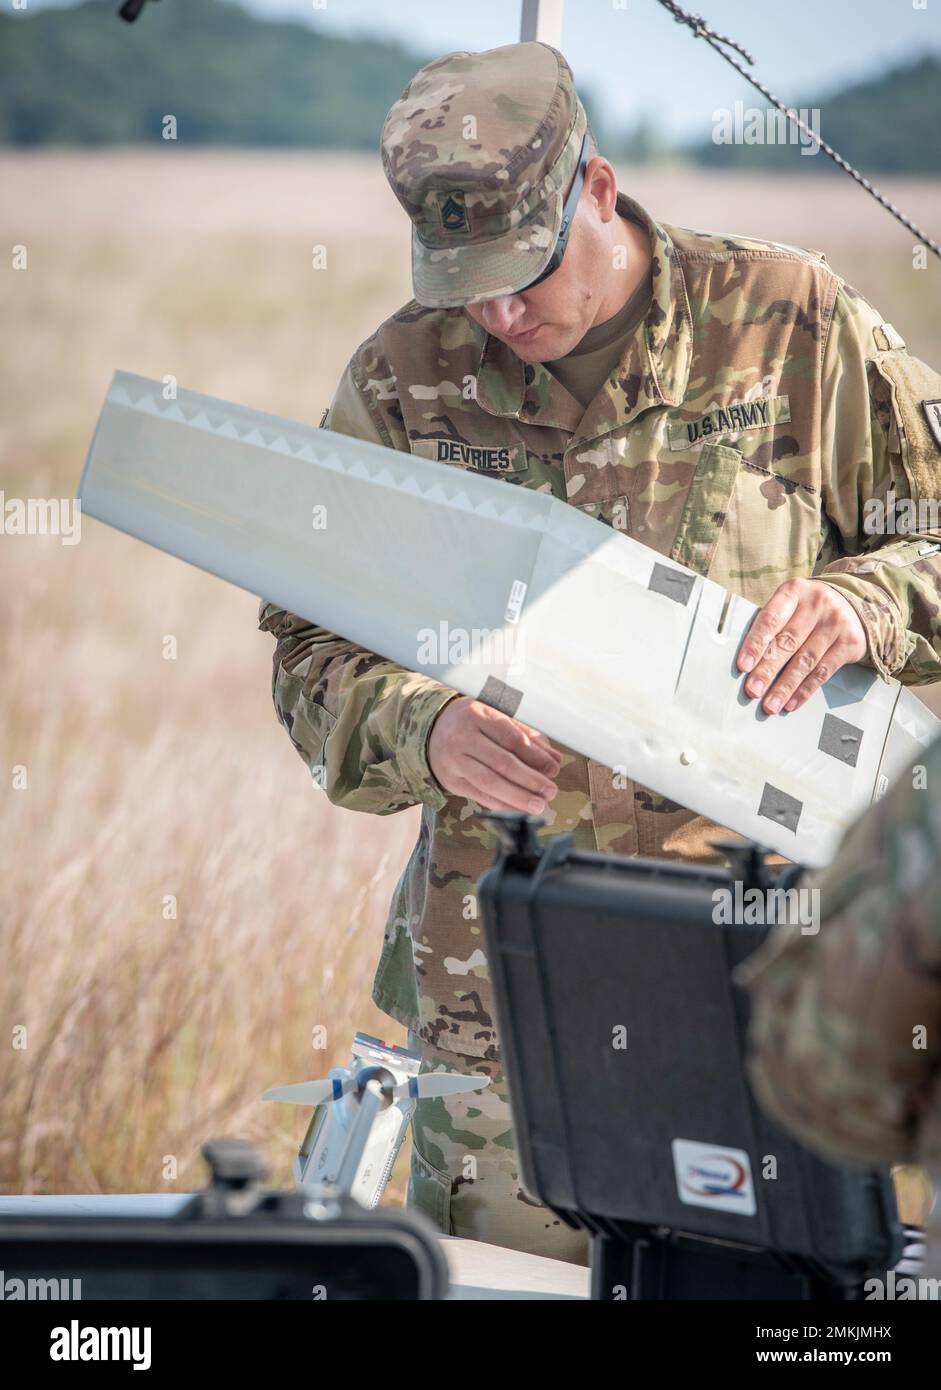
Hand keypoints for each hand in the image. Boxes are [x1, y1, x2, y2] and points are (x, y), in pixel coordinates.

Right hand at [427, 696, 561, 812]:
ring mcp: (454, 761)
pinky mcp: (451, 780)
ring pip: (490, 783)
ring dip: (518, 797)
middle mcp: (462, 737)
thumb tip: (553, 760)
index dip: (535, 757)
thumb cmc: (472, 722)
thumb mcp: (496, 718)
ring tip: (539, 805)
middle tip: (550, 791)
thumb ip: (526, 736)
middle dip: (530, 780)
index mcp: (477, 715)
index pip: (512, 739)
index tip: (553, 768)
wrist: (431, 730)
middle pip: (502, 763)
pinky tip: (519, 808)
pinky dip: (502, 804)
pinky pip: (480, 796)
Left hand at [737, 579, 867, 714]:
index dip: (755, 644)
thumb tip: (746, 663)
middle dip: (767, 670)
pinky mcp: (850, 643)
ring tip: (770, 704)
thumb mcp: (790, 605)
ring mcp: (836, 623)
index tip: (743, 666)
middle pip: (787, 642)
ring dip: (785, 687)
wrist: (853, 605)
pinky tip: (792, 703)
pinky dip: (805, 690)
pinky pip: (823, 672)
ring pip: (805, 661)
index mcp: (794, 591)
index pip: (771, 619)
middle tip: (753, 691)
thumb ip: (770, 626)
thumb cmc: (808, 610)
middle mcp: (817, 603)